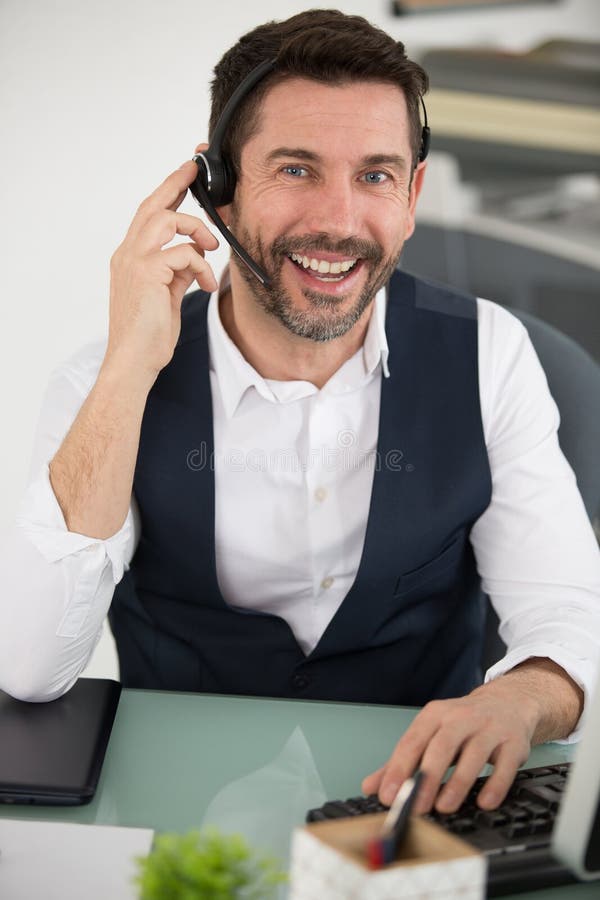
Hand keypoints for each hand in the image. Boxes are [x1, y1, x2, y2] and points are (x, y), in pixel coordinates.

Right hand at [106, 160, 218, 381]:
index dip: (166, 193)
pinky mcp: (147, 273)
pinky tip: (205, 285)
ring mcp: (134, 261)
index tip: (185, 176)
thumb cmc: (148, 335)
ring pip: (166, 219)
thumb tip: (196, 256)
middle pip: (151, 206)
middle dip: (175, 183)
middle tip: (194, 170)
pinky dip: (201, 265)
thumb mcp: (168, 296)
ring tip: (211, 248)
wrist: (133, 361)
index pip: (148, 216)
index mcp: (130, 258)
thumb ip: (178, 272)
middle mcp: (127, 254)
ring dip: (196, 229)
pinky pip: (183, 252)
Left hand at [362, 678, 539, 814]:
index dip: (399, 769)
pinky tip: (484, 802)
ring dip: (458, 783)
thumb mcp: (430, 734)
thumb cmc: (462, 724)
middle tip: (415, 806)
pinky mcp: (513, 742)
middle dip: (427, 777)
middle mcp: (461, 718)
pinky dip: (495, 785)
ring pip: (473, 755)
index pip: (412, 742)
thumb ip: (401, 761)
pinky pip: (505, 765)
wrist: (506, 702)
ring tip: (444, 807)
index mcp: (435, 715)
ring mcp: (489, 728)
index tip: (388, 795)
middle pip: (441, 746)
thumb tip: (371, 787)